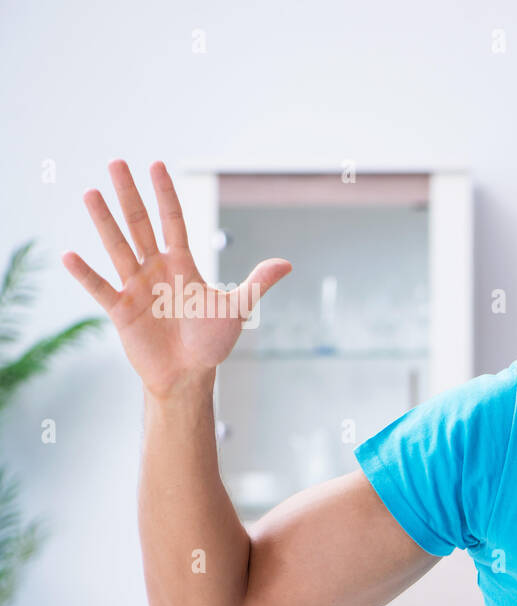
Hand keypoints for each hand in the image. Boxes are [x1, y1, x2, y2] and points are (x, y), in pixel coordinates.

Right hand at [61, 159, 290, 399]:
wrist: (189, 374)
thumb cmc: (211, 342)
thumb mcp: (237, 309)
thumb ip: (257, 284)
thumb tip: (288, 263)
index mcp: (182, 265)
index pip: (172, 221)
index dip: (165, 194)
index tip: (156, 165)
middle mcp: (155, 269)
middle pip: (140, 224)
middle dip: (129, 195)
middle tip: (116, 162)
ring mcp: (135, 287)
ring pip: (118, 247)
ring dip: (104, 222)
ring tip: (90, 193)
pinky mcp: (120, 310)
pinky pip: (100, 288)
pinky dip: (86, 274)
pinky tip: (70, 255)